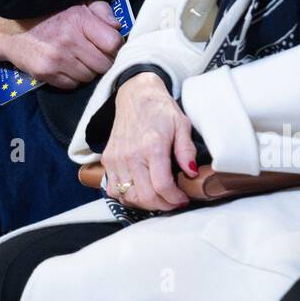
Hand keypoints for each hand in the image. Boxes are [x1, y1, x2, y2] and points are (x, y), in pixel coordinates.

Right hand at [0, 0, 121, 88]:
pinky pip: (73, 84)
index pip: (113, 43)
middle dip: (103, 60)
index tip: (108, 44)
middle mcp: (68, 40)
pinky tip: (66, 66)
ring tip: (79, 58)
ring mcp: (56, 59)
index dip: (114, 45)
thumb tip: (117, 26)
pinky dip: (73, 78)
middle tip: (94, 53)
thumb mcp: (76, 2)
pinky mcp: (45, 73)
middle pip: (104, 64)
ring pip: (90, 76)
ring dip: (88, 70)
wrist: (9, 27)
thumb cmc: (48, 13)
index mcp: (78, 19)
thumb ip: (100, 10)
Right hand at [101, 73, 198, 211]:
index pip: (162, 186)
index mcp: (152, 147)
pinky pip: (112, 189)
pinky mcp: (108, 160)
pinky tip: (139, 190)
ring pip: (128, 196)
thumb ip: (186, 150)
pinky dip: (126, 196)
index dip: (175, 199)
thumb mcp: (182, 125)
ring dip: (145, 203)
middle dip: (163, 205)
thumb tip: (191, 173)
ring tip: (158, 197)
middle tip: (173, 201)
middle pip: (145, 196)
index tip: (183, 199)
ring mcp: (117, 159)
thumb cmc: (160, 110)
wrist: (136, 95)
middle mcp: (131, 155)